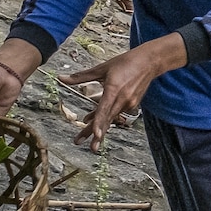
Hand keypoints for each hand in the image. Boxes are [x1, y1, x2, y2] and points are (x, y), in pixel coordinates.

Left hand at [58, 34, 186, 151]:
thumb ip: (81, 76)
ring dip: (99, 126)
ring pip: (110, 117)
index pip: (105, 109)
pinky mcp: (132, 103)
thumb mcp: (102, 68)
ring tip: (85, 135)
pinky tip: (93, 119)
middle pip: (107, 119)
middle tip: (91, 148)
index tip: (96, 135)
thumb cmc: (125, 62)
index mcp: (114, 88)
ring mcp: (129, 102)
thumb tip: (61, 79)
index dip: (99, 123)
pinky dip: (105, 117)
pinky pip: (116, 112)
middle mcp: (123, 98)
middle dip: (97, 134)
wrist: (150, 62)